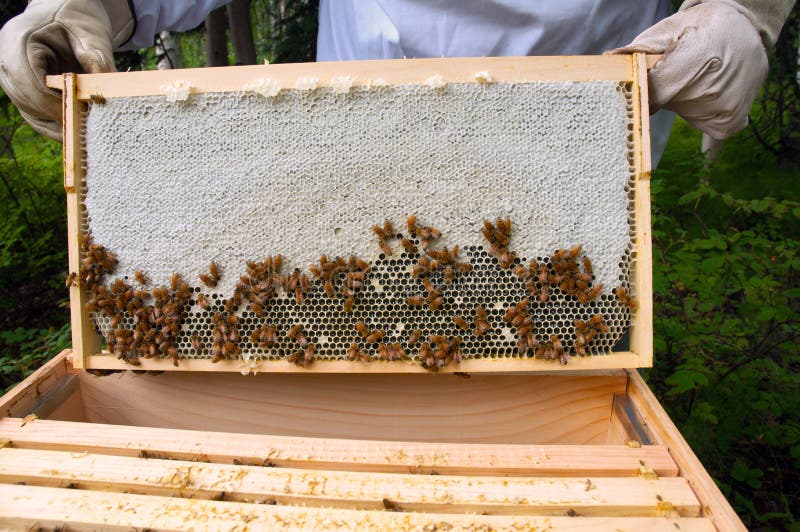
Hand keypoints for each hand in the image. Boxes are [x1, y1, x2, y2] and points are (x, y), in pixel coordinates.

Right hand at [0, 0, 133, 139]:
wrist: (64, 10)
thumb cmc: (75, 17)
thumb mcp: (91, 34)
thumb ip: (98, 62)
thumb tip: (107, 97)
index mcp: (19, 42)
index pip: (31, 85)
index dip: (58, 106)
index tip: (87, 119)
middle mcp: (8, 65)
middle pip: (31, 105)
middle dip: (65, 119)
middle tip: (97, 129)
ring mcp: (14, 81)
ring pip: (36, 117)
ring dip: (65, 126)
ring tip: (94, 130)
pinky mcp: (25, 94)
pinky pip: (41, 118)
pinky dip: (63, 125)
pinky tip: (86, 129)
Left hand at [609, 1, 767, 139]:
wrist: (747, 31)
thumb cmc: (701, 28)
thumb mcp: (669, 30)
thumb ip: (638, 50)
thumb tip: (608, 64)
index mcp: (699, 57)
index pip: (653, 90)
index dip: (643, 87)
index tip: (642, 81)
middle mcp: (714, 88)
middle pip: (666, 102)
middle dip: (662, 90)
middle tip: (678, 72)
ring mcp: (724, 109)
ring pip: (682, 112)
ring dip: (682, 99)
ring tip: (698, 78)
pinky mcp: (728, 123)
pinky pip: (699, 124)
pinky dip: (698, 110)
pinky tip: (709, 91)